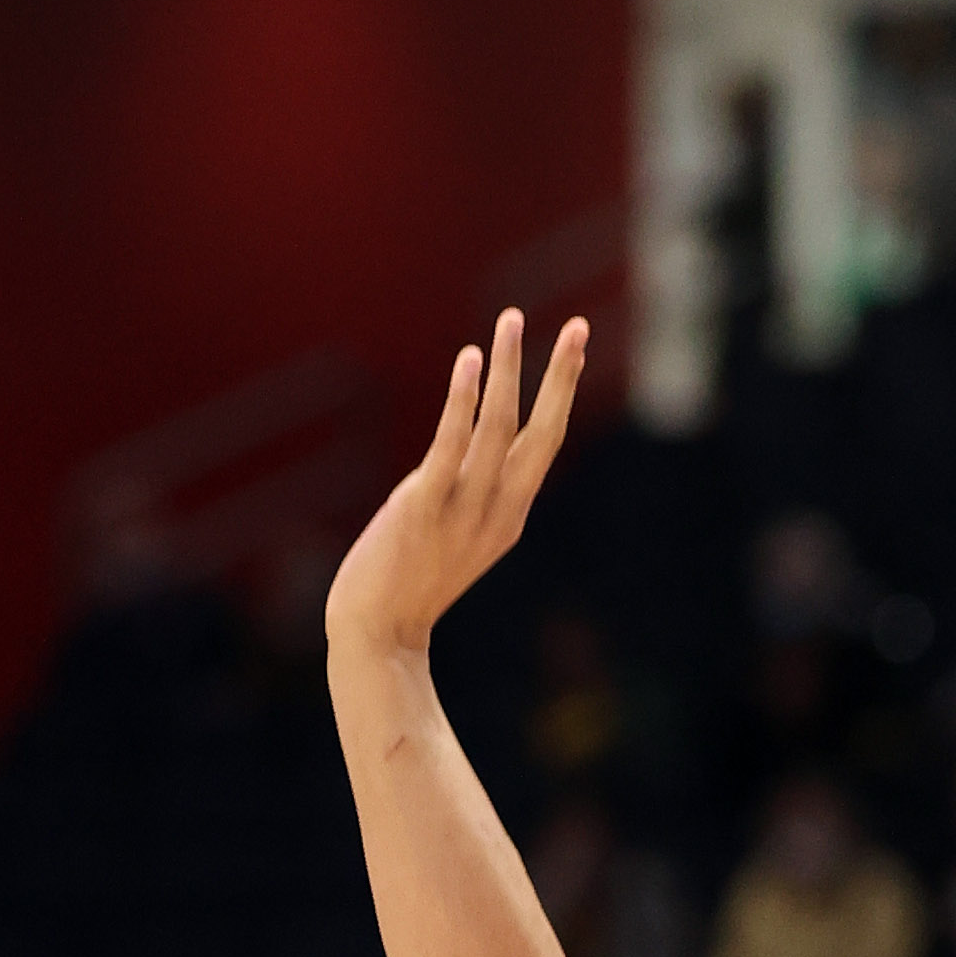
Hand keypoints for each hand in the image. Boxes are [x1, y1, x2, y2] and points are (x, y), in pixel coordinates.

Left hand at [327, 307, 585, 659]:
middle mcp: (497, 511)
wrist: (375, 636)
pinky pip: (450, 445)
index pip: (544, 443)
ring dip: (508, 370)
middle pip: (543, 433)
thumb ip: (472, 495)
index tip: (574, 344)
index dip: (562, 391)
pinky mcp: (423, 508)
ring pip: (499, 428)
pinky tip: (471, 360)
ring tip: (512, 320)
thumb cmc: (408, 583)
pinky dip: (462, 400)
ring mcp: (462, 511)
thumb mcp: (456, 538)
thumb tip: (471, 444)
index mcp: (510, 515)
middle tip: (580, 324)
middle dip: (562, 376)